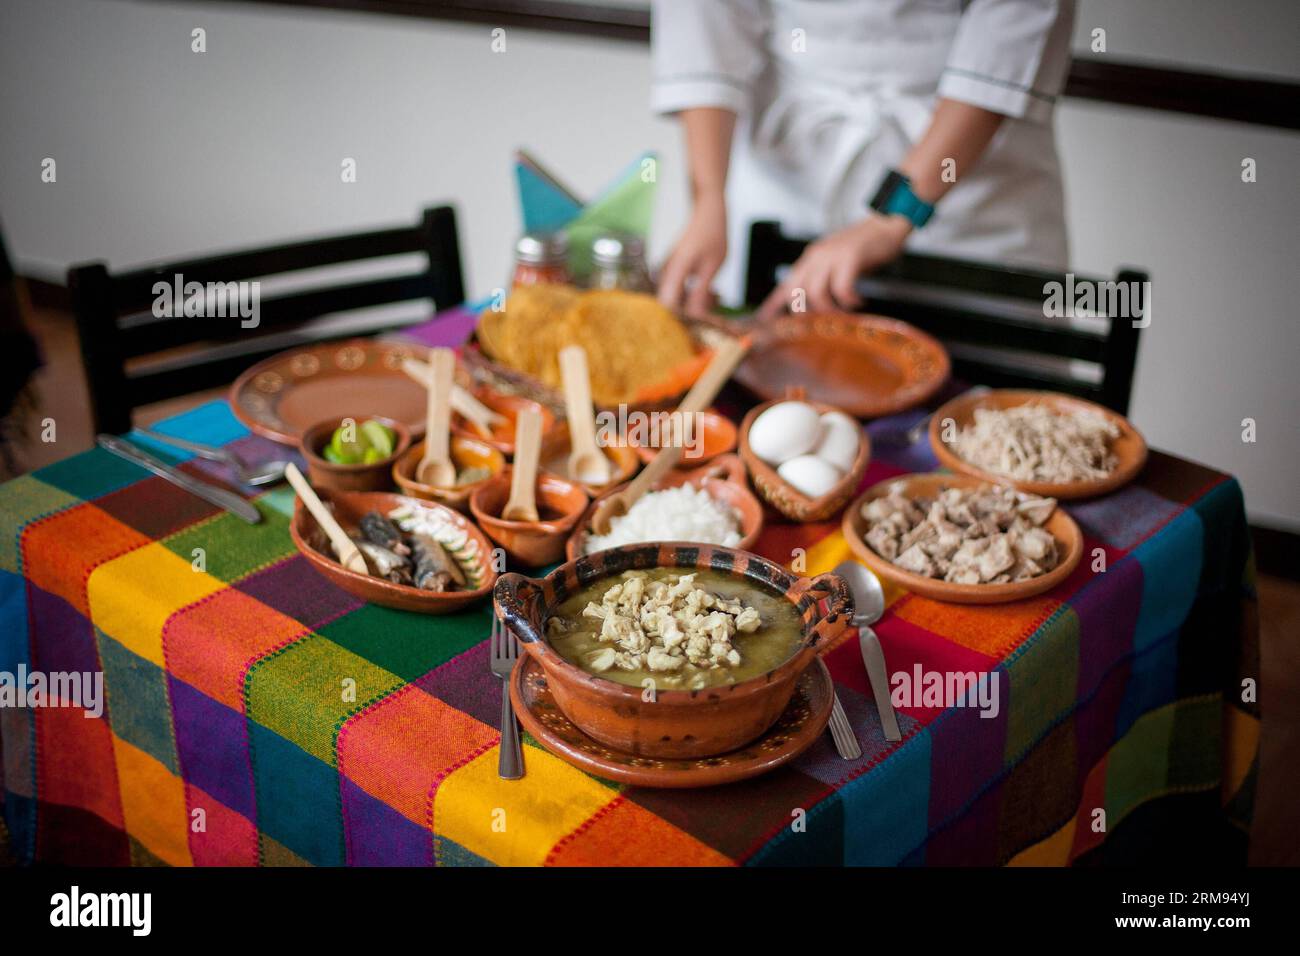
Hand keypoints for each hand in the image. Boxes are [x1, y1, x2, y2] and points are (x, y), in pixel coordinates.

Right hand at [658, 194, 726, 316]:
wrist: (708, 211)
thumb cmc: (712, 233)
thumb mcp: (713, 265)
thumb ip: (701, 291)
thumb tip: (695, 314)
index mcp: (675, 269)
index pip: (669, 304)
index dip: (683, 317)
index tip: (703, 320)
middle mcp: (667, 271)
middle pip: (672, 303)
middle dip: (692, 311)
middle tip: (714, 305)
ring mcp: (669, 271)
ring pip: (677, 297)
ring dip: (696, 302)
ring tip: (716, 295)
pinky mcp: (674, 270)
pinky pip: (680, 289)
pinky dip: (695, 293)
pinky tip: (711, 290)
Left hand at [756, 214, 911, 319]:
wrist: (886, 224)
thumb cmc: (864, 247)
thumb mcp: (836, 263)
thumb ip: (822, 279)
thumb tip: (812, 305)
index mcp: (810, 258)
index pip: (786, 284)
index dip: (774, 304)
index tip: (765, 320)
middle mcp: (816, 256)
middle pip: (796, 291)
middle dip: (806, 313)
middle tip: (822, 323)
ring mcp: (832, 255)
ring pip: (816, 292)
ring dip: (830, 309)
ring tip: (844, 312)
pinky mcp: (850, 257)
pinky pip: (842, 287)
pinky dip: (849, 300)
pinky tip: (858, 301)